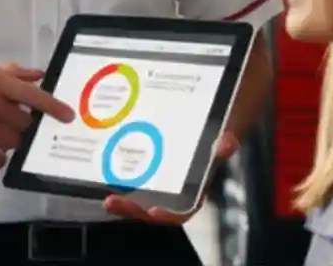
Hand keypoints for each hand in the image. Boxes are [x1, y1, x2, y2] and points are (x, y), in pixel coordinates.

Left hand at [103, 130, 239, 223]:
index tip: (153, 211)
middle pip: (153, 206)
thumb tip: (226, 146)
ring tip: (106, 195)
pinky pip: (133, 177)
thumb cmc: (217, 131)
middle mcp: (177, 185)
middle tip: (112, 201)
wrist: (213, 117)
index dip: (169, 214)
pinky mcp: (148, 164)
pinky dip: (119, 175)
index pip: (183, 210)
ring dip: (123, 197)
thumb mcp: (224, 134)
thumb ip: (227, 141)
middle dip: (132, 208)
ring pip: (140, 195)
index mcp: (196, 185)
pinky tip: (105, 169)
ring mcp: (161, 176)